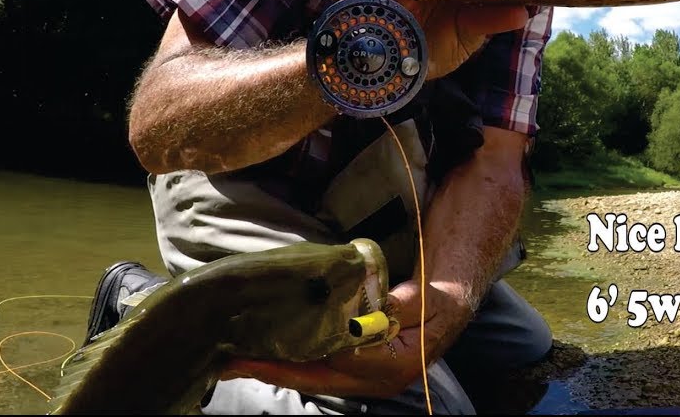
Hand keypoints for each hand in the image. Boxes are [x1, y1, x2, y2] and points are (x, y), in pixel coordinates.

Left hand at [219, 279, 473, 398]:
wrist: (451, 304)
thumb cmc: (441, 299)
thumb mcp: (428, 299)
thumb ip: (401, 304)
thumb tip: (369, 313)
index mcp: (391, 366)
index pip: (335, 362)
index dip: (296, 356)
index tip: (262, 348)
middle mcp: (373, 380)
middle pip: (313, 378)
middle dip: (271, 370)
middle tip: (229, 360)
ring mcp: (363, 377)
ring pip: (310, 376)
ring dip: (274, 367)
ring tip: (236, 357)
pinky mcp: (355, 368)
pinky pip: (316, 367)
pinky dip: (289, 360)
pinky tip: (265, 351)